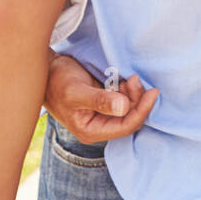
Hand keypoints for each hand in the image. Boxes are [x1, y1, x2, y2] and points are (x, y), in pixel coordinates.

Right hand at [43, 54, 158, 143]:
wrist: (47, 69)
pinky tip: (125, 79)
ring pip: (130, 108)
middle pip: (131, 118)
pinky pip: (125, 100)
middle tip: (135, 79)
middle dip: (138, 100)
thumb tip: (124, 107)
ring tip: (130, 77)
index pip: (126, 127)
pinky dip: (129, 90)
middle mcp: (99, 125)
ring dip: (135, 93)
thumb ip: (100, 100)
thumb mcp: (76, 91)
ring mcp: (103, 114)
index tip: (153, 92)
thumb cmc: (57, 81)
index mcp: (91, 130)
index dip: (142, 111)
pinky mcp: (105, 102)